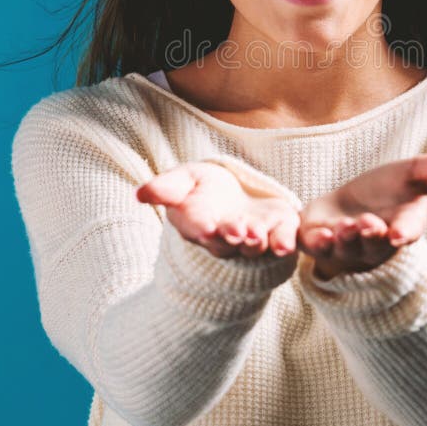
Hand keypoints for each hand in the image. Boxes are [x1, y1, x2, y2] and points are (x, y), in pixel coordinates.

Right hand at [136, 161, 299, 259]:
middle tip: (237, 233)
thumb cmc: (201, 189)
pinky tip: (287, 243)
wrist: (233, 194)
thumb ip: (166, 188)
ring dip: (258, 242)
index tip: (206, 228)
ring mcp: (255, 236)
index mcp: (201, 226)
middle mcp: (228, 238)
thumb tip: (140, 194)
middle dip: (233, 237)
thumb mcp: (183, 181)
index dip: (203, 229)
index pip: (200, 230)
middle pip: (230, 242)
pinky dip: (286, 241)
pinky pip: (284, 238)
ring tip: (258, 235)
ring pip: (257, 244)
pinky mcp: (279, 229)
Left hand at [297, 141, 426, 277]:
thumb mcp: (417, 173)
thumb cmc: (387, 191)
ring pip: (345, 248)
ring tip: (344, 227)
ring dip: (344, 238)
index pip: (407, 230)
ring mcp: (345, 246)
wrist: (345, 209)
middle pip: (373, 243)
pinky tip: (315, 231)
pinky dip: (314, 241)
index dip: (403, 232)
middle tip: (367, 225)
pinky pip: (314, 247)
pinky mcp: (317, 242)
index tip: (398, 234)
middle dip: (370, 235)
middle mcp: (374, 242)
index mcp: (401, 225)